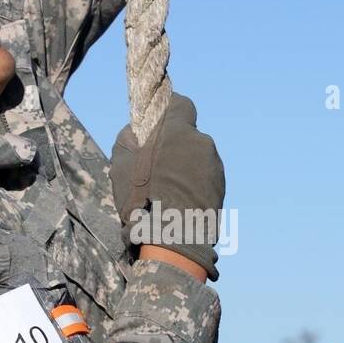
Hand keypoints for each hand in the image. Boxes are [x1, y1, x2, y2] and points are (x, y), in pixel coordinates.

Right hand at [110, 92, 224, 279]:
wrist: (174, 238)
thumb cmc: (144, 199)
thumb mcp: (121, 166)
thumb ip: (128, 139)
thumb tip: (136, 130)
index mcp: (178, 132)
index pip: (181, 104)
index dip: (170, 108)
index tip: (159, 118)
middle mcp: (202, 143)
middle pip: (187, 135)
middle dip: (173, 145)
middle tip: (156, 166)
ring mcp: (215, 165)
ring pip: (196, 157)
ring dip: (184, 166)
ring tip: (167, 191)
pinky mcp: (222, 186)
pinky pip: (205, 176)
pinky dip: (194, 183)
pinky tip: (180, 201)